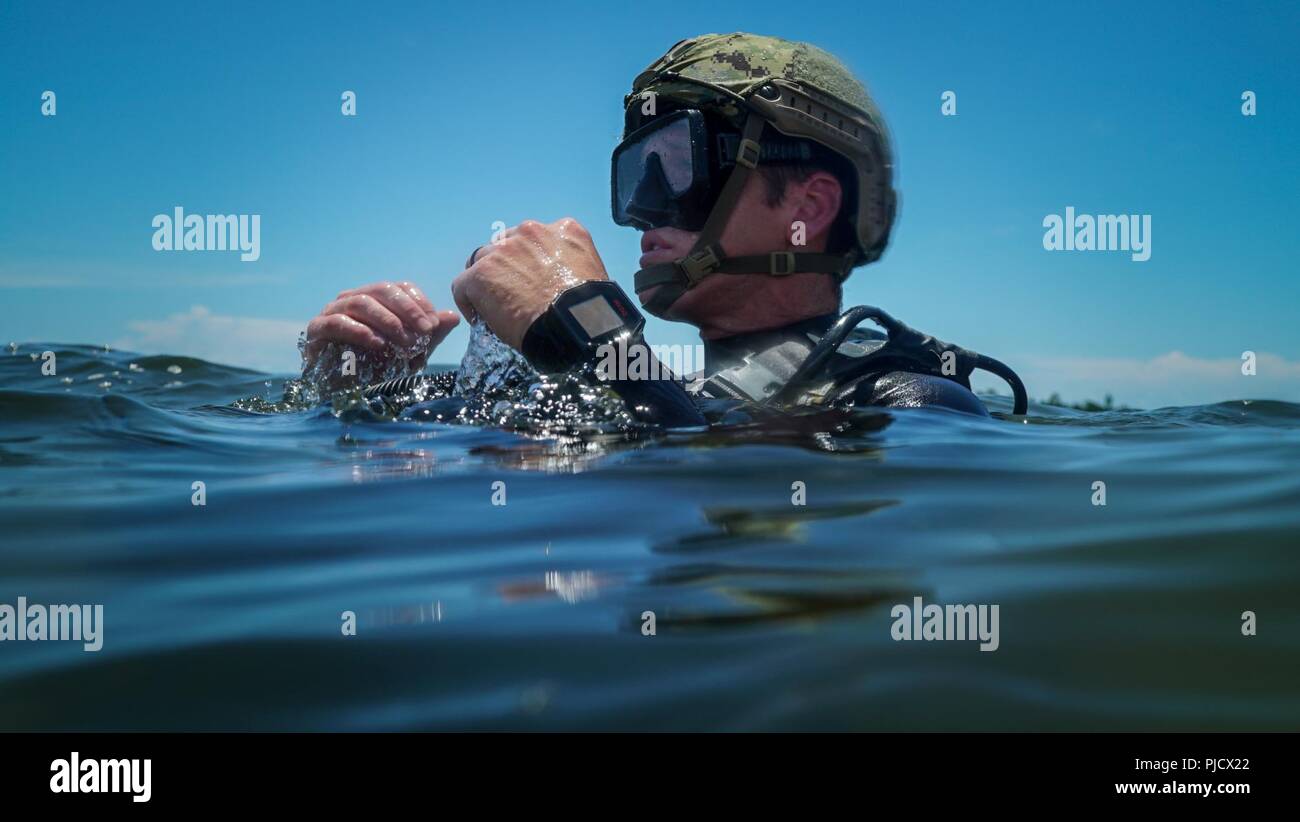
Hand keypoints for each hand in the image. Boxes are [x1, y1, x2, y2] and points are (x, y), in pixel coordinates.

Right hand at [303, 280, 458, 371]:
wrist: (346, 394)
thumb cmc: (379, 369)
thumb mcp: (411, 353)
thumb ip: (429, 335)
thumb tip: (453, 317)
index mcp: (375, 300)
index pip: (398, 287)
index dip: (418, 302)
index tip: (433, 324)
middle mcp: (353, 299)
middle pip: (381, 289)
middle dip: (407, 309)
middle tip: (425, 330)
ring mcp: (332, 311)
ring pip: (361, 302)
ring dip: (387, 320)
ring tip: (404, 341)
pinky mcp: (317, 329)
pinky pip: (337, 322)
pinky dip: (359, 330)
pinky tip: (378, 344)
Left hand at [451, 218, 608, 349]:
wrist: (574, 325)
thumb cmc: (588, 309)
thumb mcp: (590, 271)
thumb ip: (570, 264)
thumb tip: (556, 281)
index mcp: (563, 230)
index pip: (535, 238)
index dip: (529, 260)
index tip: (530, 278)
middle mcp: (532, 232)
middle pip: (506, 245)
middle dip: (506, 266)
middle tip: (510, 292)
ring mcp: (503, 250)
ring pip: (482, 261)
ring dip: (487, 280)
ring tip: (493, 306)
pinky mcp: (481, 273)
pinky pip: (463, 284)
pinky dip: (468, 301)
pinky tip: (480, 318)